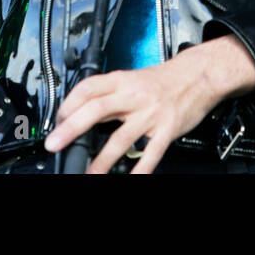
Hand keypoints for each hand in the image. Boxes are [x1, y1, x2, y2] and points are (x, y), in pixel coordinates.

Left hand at [41, 36, 254, 173]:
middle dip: (72, 128)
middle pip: (97, 110)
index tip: (57, 121)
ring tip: (88, 174)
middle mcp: (133, 96)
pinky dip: (140, 170)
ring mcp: (150, 113)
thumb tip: (82, 113)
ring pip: (120, 137)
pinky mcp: (166, 129)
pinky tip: (131, 179)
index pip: (88, 88)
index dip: (69, 104)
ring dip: (101, 160)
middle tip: (55, 144)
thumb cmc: (164, 80)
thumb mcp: (133, 79)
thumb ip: (110, 96)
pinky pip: (151, 153)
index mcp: (122, 81)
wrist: (199, 75)